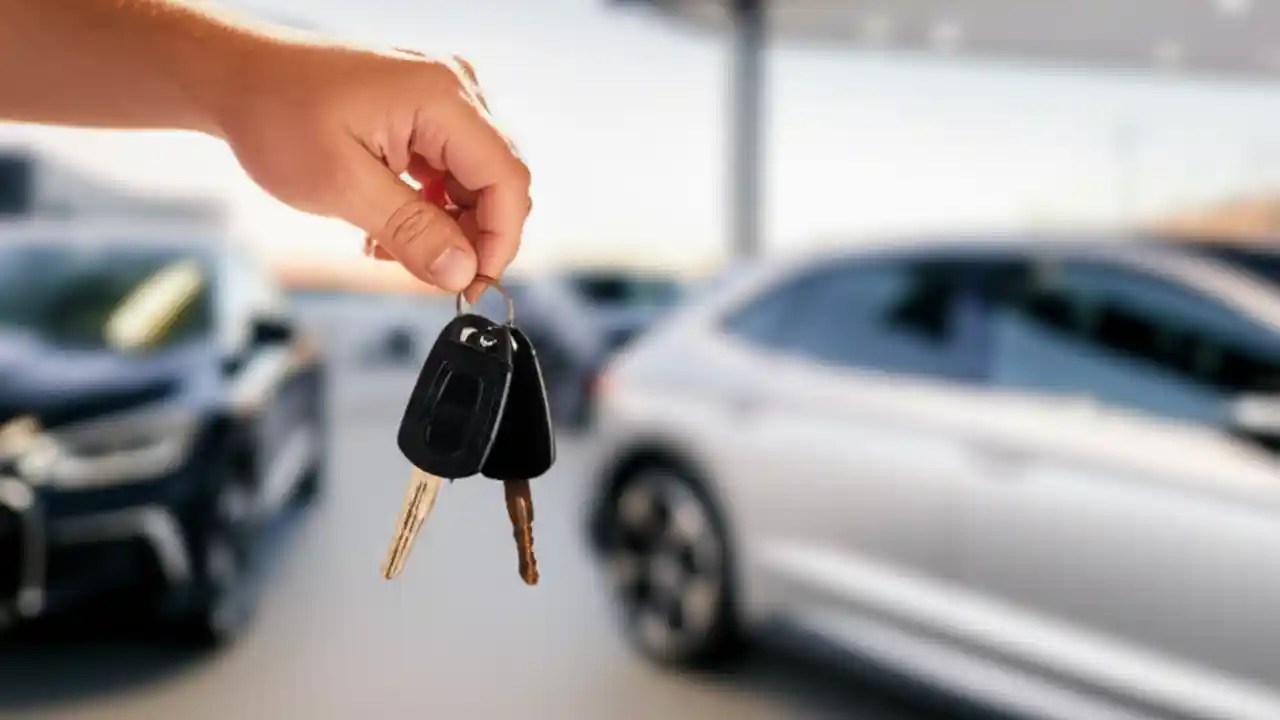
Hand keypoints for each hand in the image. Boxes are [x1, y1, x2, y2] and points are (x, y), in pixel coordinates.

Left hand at [218, 44, 529, 292]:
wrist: (235, 76)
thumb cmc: (275, 113)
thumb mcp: (341, 186)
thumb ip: (411, 231)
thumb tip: (462, 272)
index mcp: (442, 97)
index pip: (506, 180)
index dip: (499, 241)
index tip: (472, 285)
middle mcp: (453, 90)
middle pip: (496, 181)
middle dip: (468, 237)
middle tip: (425, 273)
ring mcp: (439, 98)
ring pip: (473, 182)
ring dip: (443, 226)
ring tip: (388, 246)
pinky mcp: (423, 111)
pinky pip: (448, 170)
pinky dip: (427, 207)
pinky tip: (387, 224)